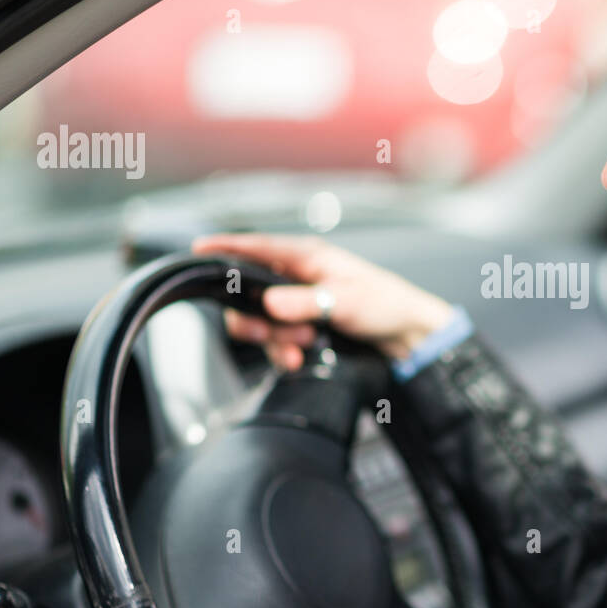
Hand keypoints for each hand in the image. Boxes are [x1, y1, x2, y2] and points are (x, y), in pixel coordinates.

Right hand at [191, 232, 456, 369]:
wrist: (406, 333)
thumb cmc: (384, 303)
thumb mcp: (346, 301)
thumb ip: (307, 301)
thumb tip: (270, 302)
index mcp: (306, 257)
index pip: (258, 246)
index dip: (226, 247)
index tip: (200, 249)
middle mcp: (296, 277)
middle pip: (250, 293)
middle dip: (257, 320)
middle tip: (279, 334)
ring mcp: (298, 302)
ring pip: (261, 321)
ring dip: (275, 339)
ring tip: (302, 346)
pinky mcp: (302, 325)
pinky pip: (276, 340)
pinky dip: (282, 353)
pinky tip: (298, 361)